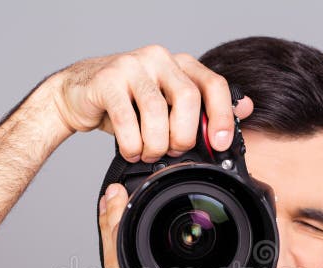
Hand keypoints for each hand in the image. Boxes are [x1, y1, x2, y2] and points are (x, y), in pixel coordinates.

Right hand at [47, 44, 253, 161]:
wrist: (76, 95)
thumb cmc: (127, 103)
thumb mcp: (167, 105)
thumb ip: (202, 108)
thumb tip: (245, 109)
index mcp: (180, 64)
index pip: (214, 84)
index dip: (221, 117)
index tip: (219, 144)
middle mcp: (159, 59)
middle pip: (188, 99)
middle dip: (184, 135)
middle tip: (172, 151)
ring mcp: (132, 66)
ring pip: (157, 112)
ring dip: (155, 144)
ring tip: (147, 153)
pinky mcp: (107, 80)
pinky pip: (128, 120)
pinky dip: (132, 144)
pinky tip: (131, 150)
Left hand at [98, 181, 254, 267]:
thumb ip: (215, 261)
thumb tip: (214, 228)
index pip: (123, 253)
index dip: (116, 220)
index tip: (115, 196)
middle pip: (110, 259)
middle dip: (109, 225)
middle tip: (111, 197)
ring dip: (111, 244)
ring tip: (113, 215)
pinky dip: (115, 264)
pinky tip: (119, 248)